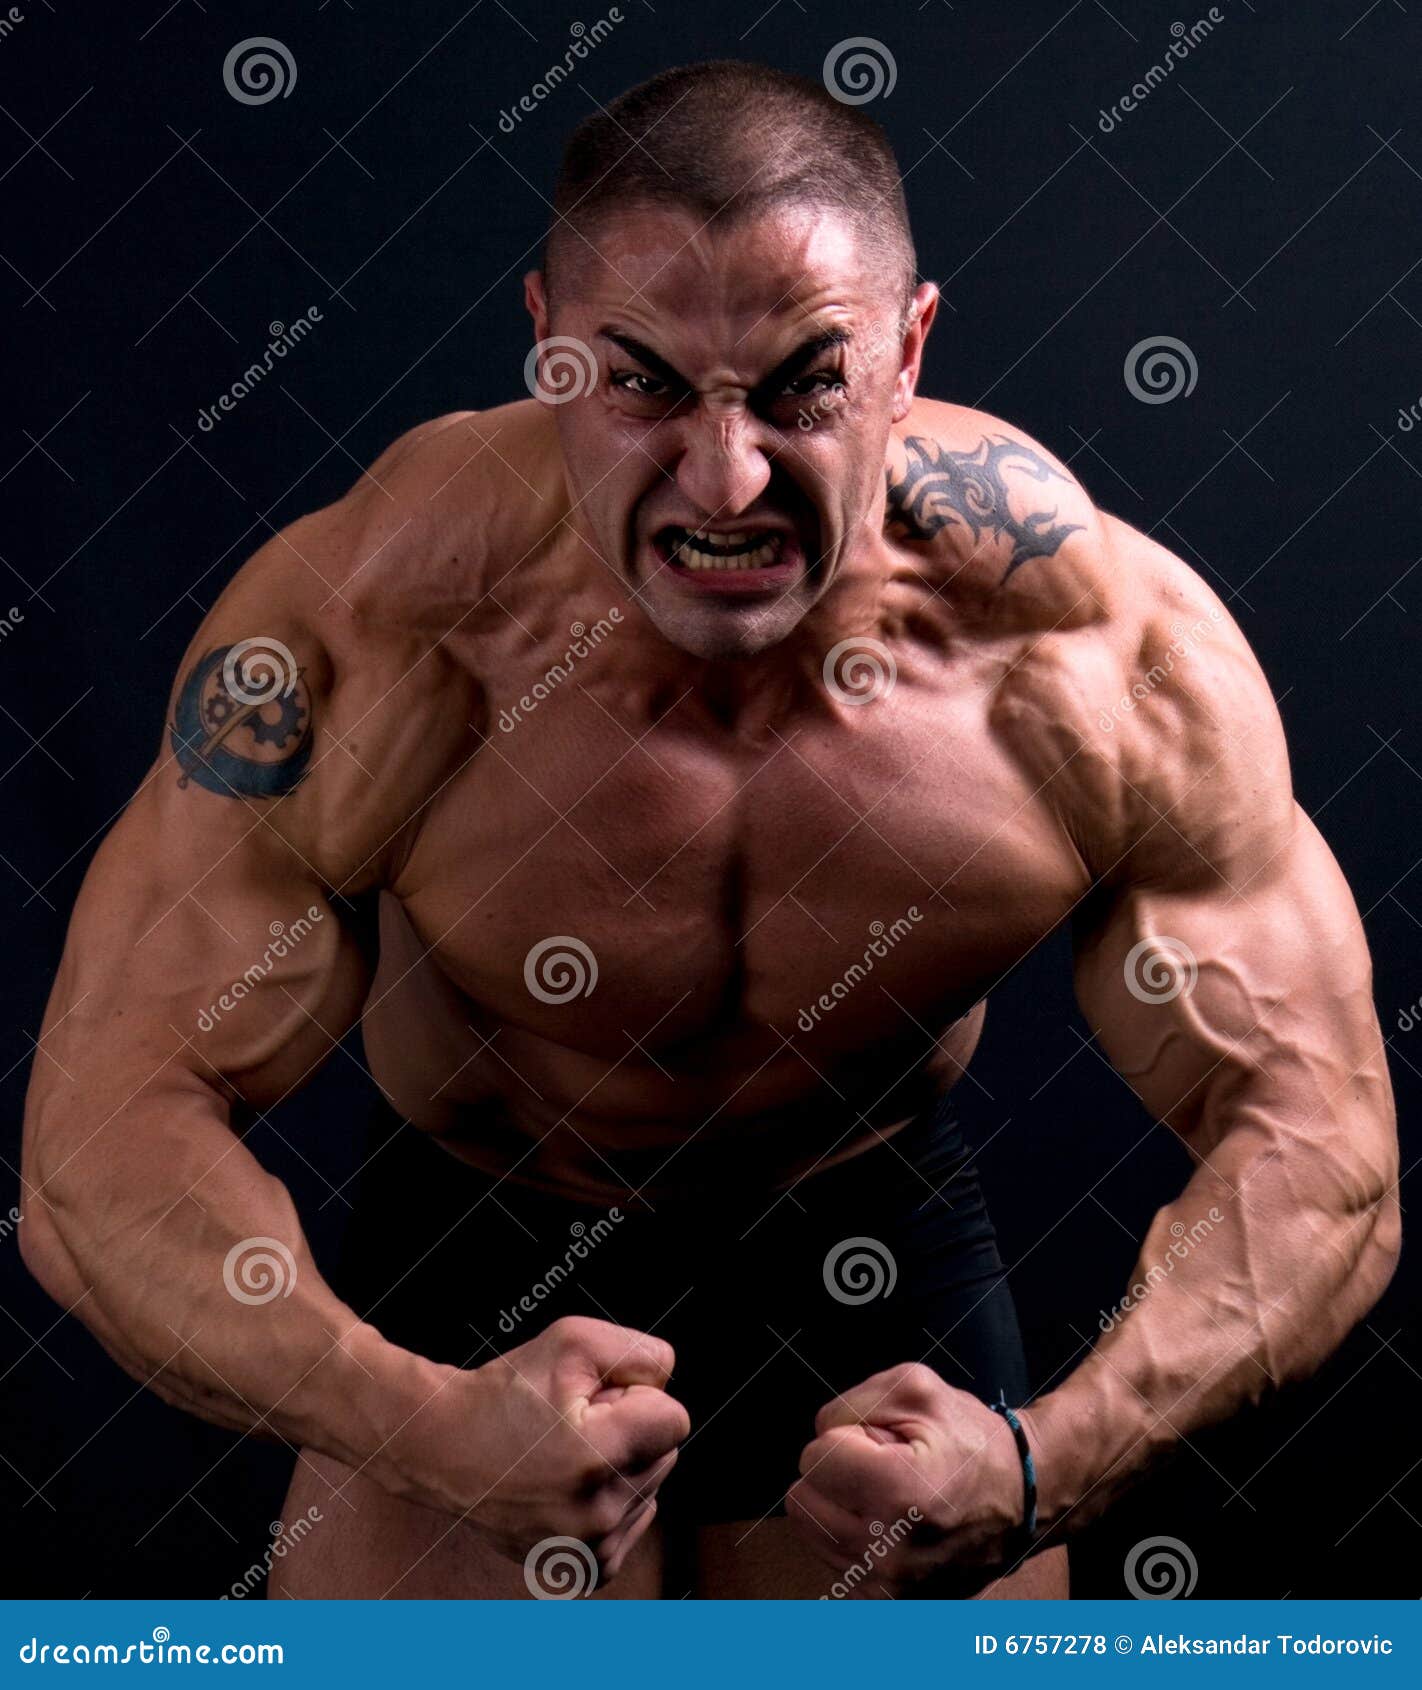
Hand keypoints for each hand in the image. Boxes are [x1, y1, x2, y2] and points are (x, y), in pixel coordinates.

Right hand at [395, 1315, 689, 1580]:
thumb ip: (641, 1353)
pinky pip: (632, 1524)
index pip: (675, 1419)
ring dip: (620, 1464)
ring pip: (648, 1487)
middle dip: (630, 1429)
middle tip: (575, 1421)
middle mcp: (597, 1513)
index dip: (637, 1396)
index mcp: (599, 1456)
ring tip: (566, 1451)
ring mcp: (588, 1548)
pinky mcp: (580, 1568)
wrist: (443, 1445)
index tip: (597, 1398)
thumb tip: (669, 1380)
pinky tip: (572, 1484)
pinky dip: (612, 1500)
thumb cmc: (504, 1393)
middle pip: (665, 1454)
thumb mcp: (573, 1340)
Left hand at [788, 1363, 1024, 1596]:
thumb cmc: (969, 1436)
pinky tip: (890, 1524)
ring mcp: (892, 1588)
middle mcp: (888, 1554)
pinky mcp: (895, 1605)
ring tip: (890, 1496)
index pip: (811, 1460)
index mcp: (894, 1494)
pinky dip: (853, 1538)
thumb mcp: (912, 1387)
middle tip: (882, 1467)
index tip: (882, 1441)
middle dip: (836, 1476)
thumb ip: (848, 1405)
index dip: (844, 1438)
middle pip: (802, 1502)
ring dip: (841, 1508)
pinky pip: (836, 1562)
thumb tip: (819, 1440)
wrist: (1025, 1495)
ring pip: (814, 1534)